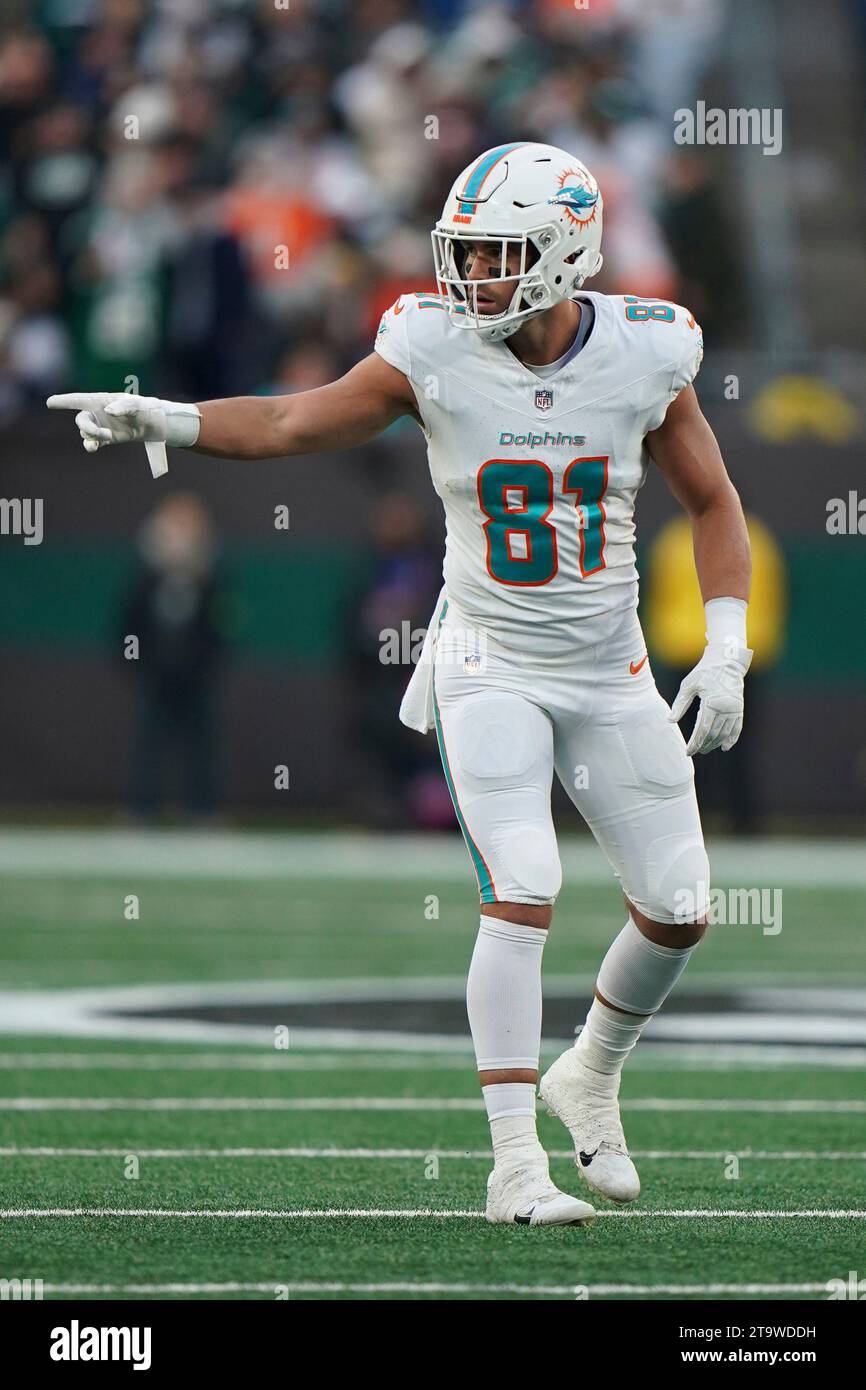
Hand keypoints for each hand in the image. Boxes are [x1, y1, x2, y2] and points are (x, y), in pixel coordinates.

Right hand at [46, 392, 179, 451]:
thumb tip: (109, 411)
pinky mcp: (106, 438)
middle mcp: (96, 413)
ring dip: (93, 437)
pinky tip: (93, 448)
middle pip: (81, 421)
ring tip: (107, 437)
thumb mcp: (136, 404)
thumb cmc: (143, 407)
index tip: (49, 402)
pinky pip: (92, 442)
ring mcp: (100, 426)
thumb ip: (123, 406)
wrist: (151, 423)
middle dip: (87, 428)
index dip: (63, 401)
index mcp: (100, 400)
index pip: (78, 400)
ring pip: (86, 433)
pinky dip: (91, 445)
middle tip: (101, 434)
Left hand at [669, 639, 752, 754]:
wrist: (727, 661)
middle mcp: (725, 707)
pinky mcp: (740, 708)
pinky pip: (737, 728)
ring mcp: (734, 709)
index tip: (688, 751)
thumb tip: (670, 721)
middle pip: (713, 733)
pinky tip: (725, 747)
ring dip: (715, 743)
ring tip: (705, 749)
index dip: (695, 742)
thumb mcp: (688, 685)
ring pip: (725, 733)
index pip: (702, 729)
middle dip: (703, 745)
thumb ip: (679, 704)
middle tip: (694, 752)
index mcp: (711, 702)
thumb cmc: (704, 672)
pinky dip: (732, 739)